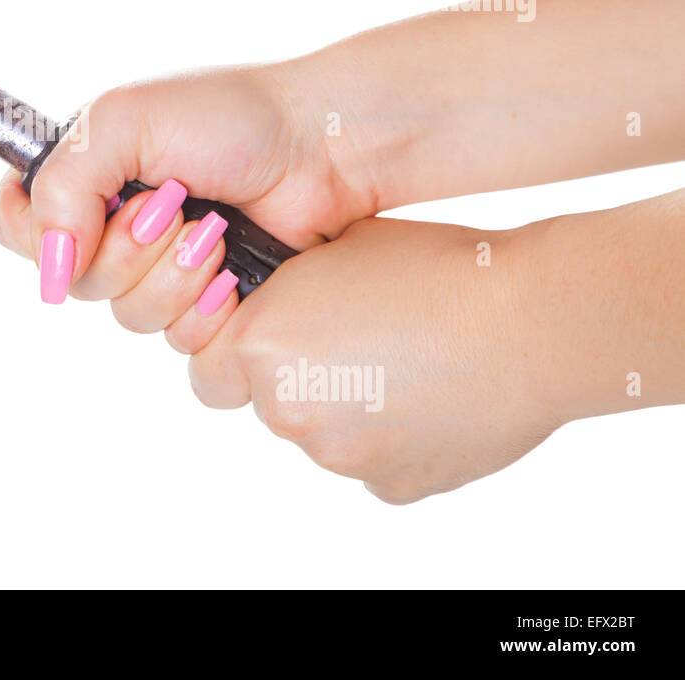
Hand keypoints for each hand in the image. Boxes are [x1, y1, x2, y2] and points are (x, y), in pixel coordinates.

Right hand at [0, 61, 378, 317]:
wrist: (325, 146)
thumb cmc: (233, 117)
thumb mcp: (125, 121)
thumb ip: (64, 184)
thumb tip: (51, 268)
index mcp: (86, 175)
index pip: (14, 226)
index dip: (39, 237)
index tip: (83, 222)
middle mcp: (115, 224)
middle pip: (75, 283)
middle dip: (127, 252)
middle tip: (173, 210)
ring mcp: (162, 266)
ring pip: (127, 317)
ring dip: (172, 278)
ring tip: (216, 234)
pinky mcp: (207, 301)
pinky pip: (179, 341)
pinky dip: (207, 311)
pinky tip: (234, 273)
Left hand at [185, 216, 562, 503]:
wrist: (527, 320)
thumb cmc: (435, 269)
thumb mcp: (335, 252)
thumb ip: (286, 292)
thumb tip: (271, 304)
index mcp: (263, 347)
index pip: (211, 375)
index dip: (236, 360)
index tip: (267, 346)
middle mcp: (288, 410)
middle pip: (273, 405)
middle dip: (305, 380)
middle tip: (362, 343)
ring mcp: (340, 456)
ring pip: (328, 436)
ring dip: (354, 409)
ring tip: (413, 362)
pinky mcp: (393, 485)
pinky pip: (378, 463)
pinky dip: (397, 439)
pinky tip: (435, 396)